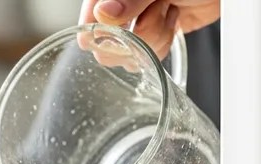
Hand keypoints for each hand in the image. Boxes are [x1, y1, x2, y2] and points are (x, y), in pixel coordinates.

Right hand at [79, 0, 220, 57]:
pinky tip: (172, 20)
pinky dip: (164, 42)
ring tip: (168, 12)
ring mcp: (134, 24)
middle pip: (107, 48)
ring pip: (130, 56)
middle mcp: (117, 9)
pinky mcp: (151, 36)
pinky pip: (147, 56)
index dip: (103, 34)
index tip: (126, 29)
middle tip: (154, 13)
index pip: (88, 25)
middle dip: (137, 37)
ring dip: (155, 37)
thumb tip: (102, 14)